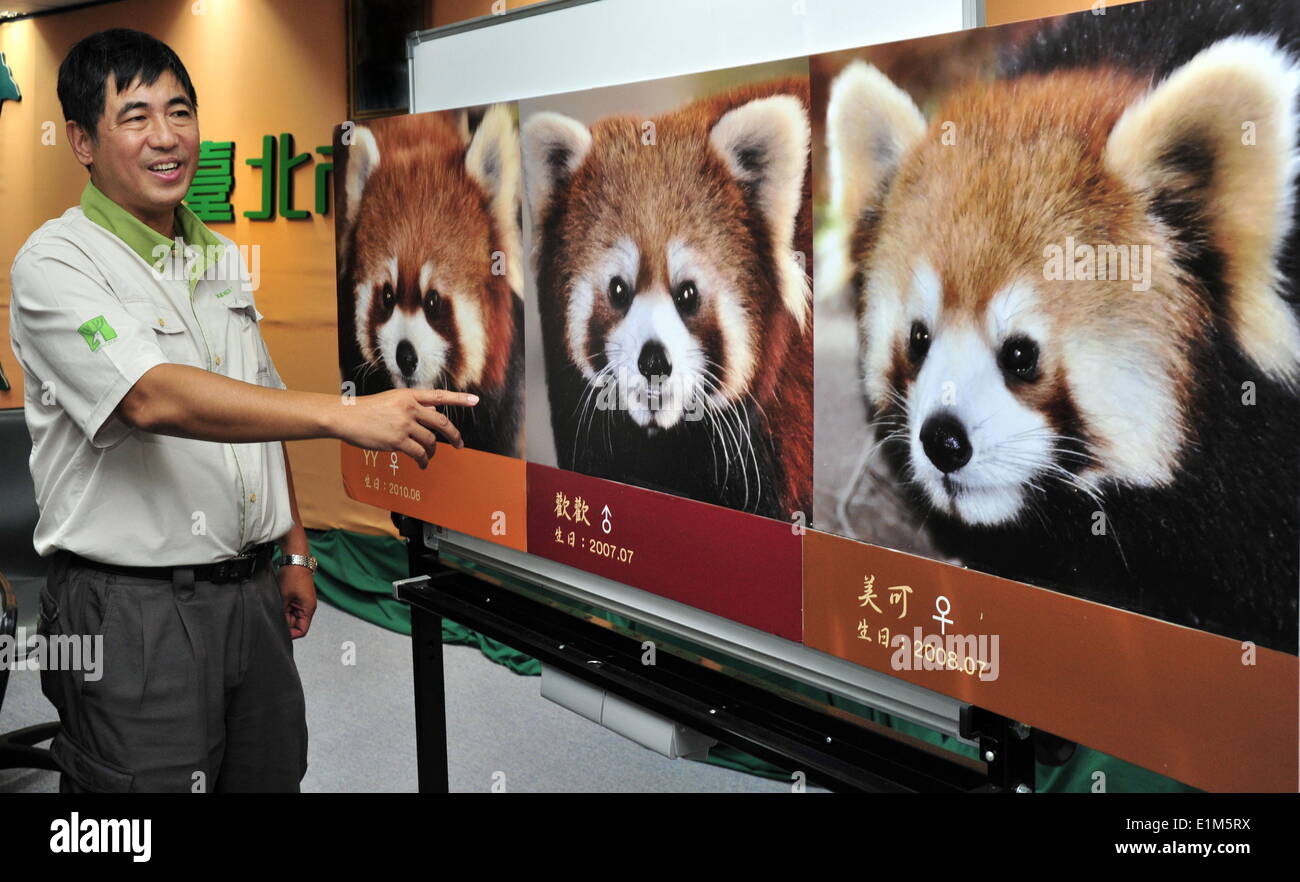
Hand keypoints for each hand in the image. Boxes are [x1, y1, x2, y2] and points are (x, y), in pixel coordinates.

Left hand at [278, 562, 317, 638]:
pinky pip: (291, 608)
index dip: (291, 634)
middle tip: (274, 616)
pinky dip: (284, 608)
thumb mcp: (284, 597)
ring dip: (284, 614)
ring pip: (292, 616)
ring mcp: (303, 602)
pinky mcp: (299, 598)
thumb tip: (276, 624)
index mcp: (308, 609)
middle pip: (296, 624)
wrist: (295, 560)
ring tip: (277, 606)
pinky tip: (279, 602)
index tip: (279, 631)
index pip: (302, 630)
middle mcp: (307, 607)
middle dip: (285, 622)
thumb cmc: (293, 576)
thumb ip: (281, 613)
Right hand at [334, 388, 477, 468]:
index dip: (459, 399)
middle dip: (453, 435)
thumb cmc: (366, 410)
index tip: (475, 401)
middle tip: (459, 444)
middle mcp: (409, 407)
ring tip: (429, 455)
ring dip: (432, 451)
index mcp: (409, 395)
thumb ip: (412, 406)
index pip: (439, 396)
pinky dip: (423, 460)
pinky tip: (422, 463)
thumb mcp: (392, 400)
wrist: (346, 417)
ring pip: (430, 440)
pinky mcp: (397, 440)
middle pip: (441, 423)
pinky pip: (418, 453)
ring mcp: (403, 424)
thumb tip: (432, 416)